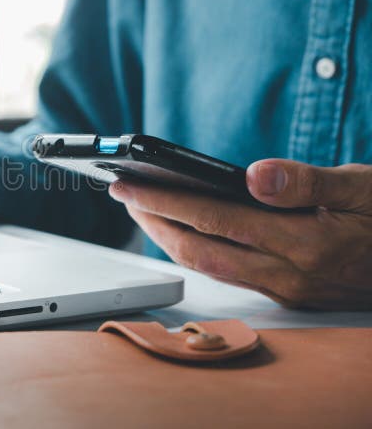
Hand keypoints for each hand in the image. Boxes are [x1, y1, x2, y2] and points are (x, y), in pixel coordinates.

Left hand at [108, 159, 371, 309]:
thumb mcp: (365, 186)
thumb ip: (309, 182)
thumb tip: (255, 175)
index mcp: (305, 242)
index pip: (214, 218)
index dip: (164, 200)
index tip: (127, 184)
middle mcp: (290, 273)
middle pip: (199, 250)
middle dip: (153, 222)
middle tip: (122, 194)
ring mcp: (288, 288)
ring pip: (210, 266)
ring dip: (170, 239)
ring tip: (143, 210)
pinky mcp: (291, 293)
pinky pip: (230, 273)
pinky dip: (198, 250)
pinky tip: (187, 231)